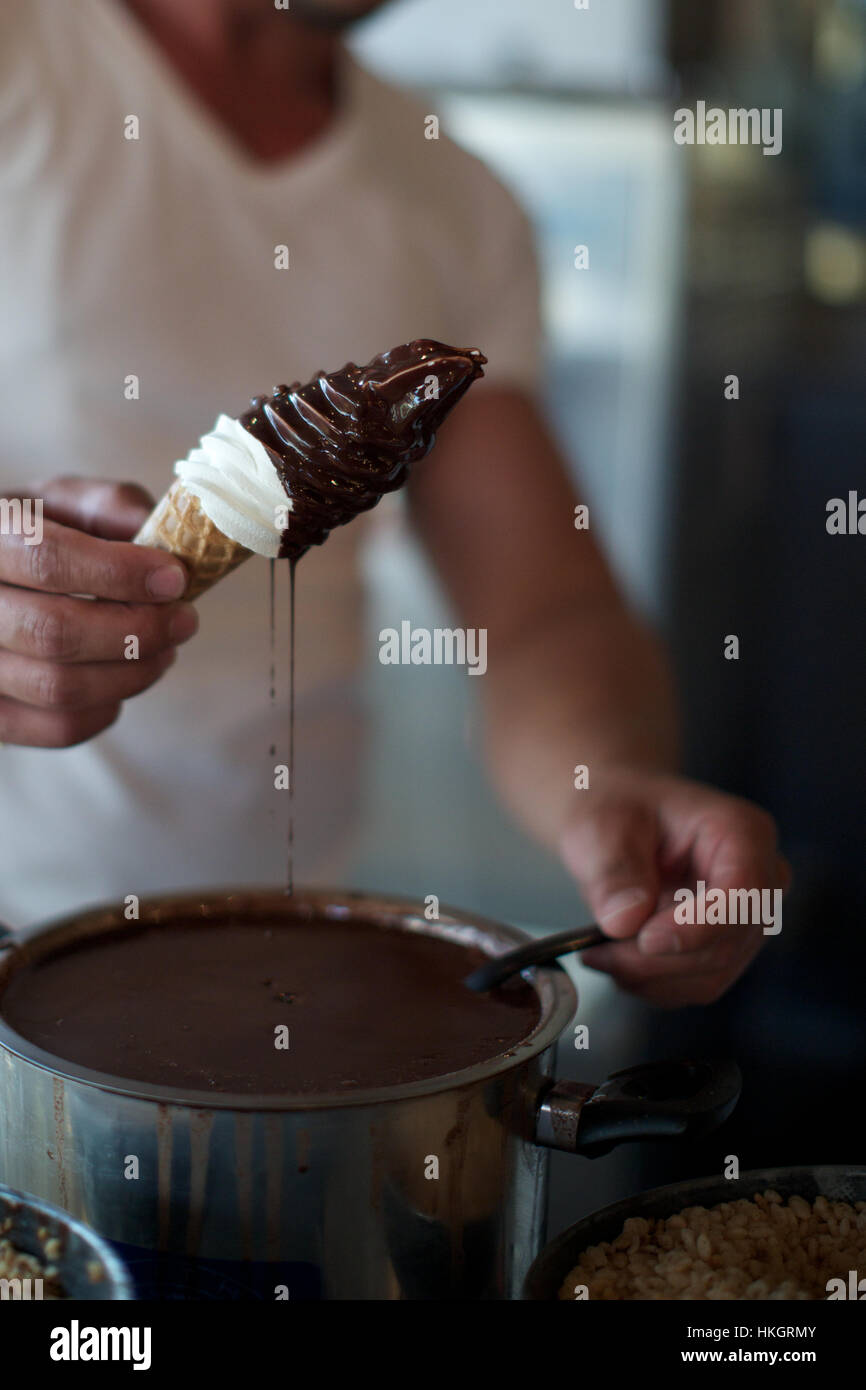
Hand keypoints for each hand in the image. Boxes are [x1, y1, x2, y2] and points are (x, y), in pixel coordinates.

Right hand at [0, 477, 196, 746]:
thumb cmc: (28, 537)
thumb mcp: (60, 502)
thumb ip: (111, 507)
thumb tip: (166, 543)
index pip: (45, 558)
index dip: (119, 573)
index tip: (174, 578)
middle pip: (54, 631)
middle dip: (137, 630)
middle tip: (183, 620)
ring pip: (58, 687)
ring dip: (132, 673)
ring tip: (164, 650)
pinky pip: (58, 728)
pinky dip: (108, 708)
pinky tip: (124, 679)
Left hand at [559, 768, 791, 1005]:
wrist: (618, 820)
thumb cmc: (618, 810)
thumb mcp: (601, 827)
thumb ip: (613, 871)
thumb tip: (625, 922)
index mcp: (742, 832)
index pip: (744, 892)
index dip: (700, 926)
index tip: (646, 939)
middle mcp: (759, 879)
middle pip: (727, 942)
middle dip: (658, 958)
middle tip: (597, 950)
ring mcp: (747, 920)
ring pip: (712, 973)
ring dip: (650, 976)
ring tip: (600, 953)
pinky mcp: (726, 949)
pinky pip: (697, 985)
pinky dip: (653, 983)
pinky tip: (618, 959)